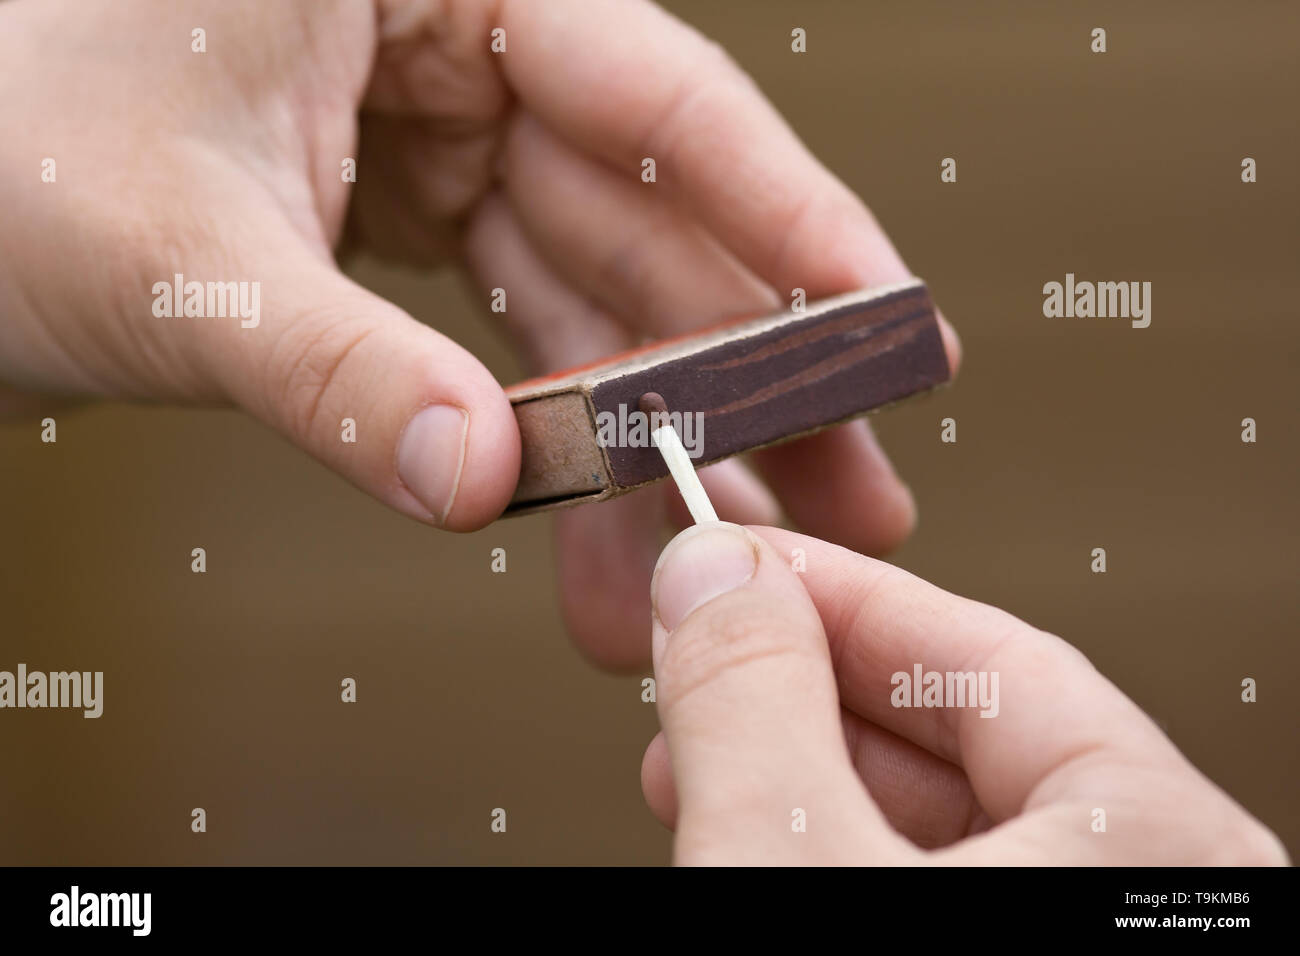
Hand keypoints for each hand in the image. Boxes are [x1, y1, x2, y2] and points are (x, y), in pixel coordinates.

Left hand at [0, 0, 956, 667]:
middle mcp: (450, 33)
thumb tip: (476, 481)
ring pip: (590, 285)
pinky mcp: (409, 202)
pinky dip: (559, 413)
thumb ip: (334, 371)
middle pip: (647, 211)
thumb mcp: (169, 259)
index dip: (787, 217)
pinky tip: (598, 502)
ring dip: (655, 423)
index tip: (884, 322)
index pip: (653, 91)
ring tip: (717, 540)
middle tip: (837, 487)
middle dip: (740, 369)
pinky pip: (517, 318)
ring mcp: (435, 125)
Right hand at [640, 523, 1287, 864]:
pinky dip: (831, 846)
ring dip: (799, 771)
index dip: (834, 591)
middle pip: (958, 733)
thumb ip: (751, 702)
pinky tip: (747, 829)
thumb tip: (711, 575)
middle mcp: (1148, 887)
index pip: (985, 655)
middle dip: (800, 686)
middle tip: (701, 653)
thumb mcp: (793, 857)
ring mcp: (1091, 926)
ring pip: (932, 822)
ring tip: (694, 756)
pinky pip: (926, 879)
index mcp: (1154, 843)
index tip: (735, 562)